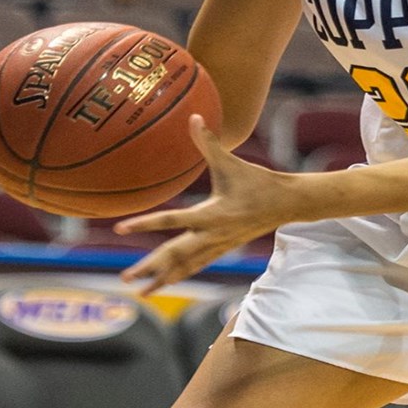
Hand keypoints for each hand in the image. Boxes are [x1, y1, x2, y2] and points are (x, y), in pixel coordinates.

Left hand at [116, 116, 299, 294]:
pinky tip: (166, 283)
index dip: (145, 223)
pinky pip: (197, 265)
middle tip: (125, 278)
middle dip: (150, 267)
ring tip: (140, 291)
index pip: (171, 219)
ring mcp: (218, 245)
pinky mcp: (223, 249)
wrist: (287, 203)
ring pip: (185, 266)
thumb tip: (194, 116)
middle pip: (175, 255)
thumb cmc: (258, 180)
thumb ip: (208, 142)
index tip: (120, 228)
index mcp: (212, 214)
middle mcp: (213, 234)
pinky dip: (180, 275)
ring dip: (162, 279)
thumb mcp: (231, 162)